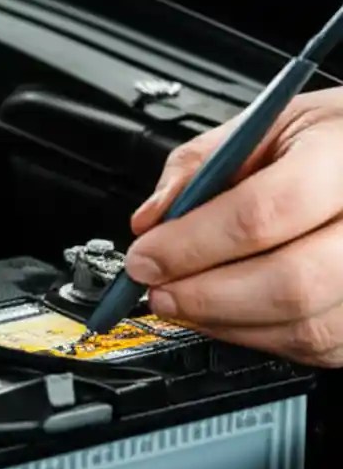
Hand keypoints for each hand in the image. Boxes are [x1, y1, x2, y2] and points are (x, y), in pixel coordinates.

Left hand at [125, 87, 342, 366]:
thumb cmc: (328, 142)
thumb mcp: (265, 125)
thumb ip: (200, 165)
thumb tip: (151, 220)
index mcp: (342, 157)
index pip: (261, 213)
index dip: (190, 244)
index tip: (144, 256)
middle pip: (289, 283)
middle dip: (202, 295)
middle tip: (155, 289)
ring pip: (301, 325)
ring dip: (221, 321)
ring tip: (182, 299)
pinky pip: (311, 343)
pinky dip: (253, 334)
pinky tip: (225, 310)